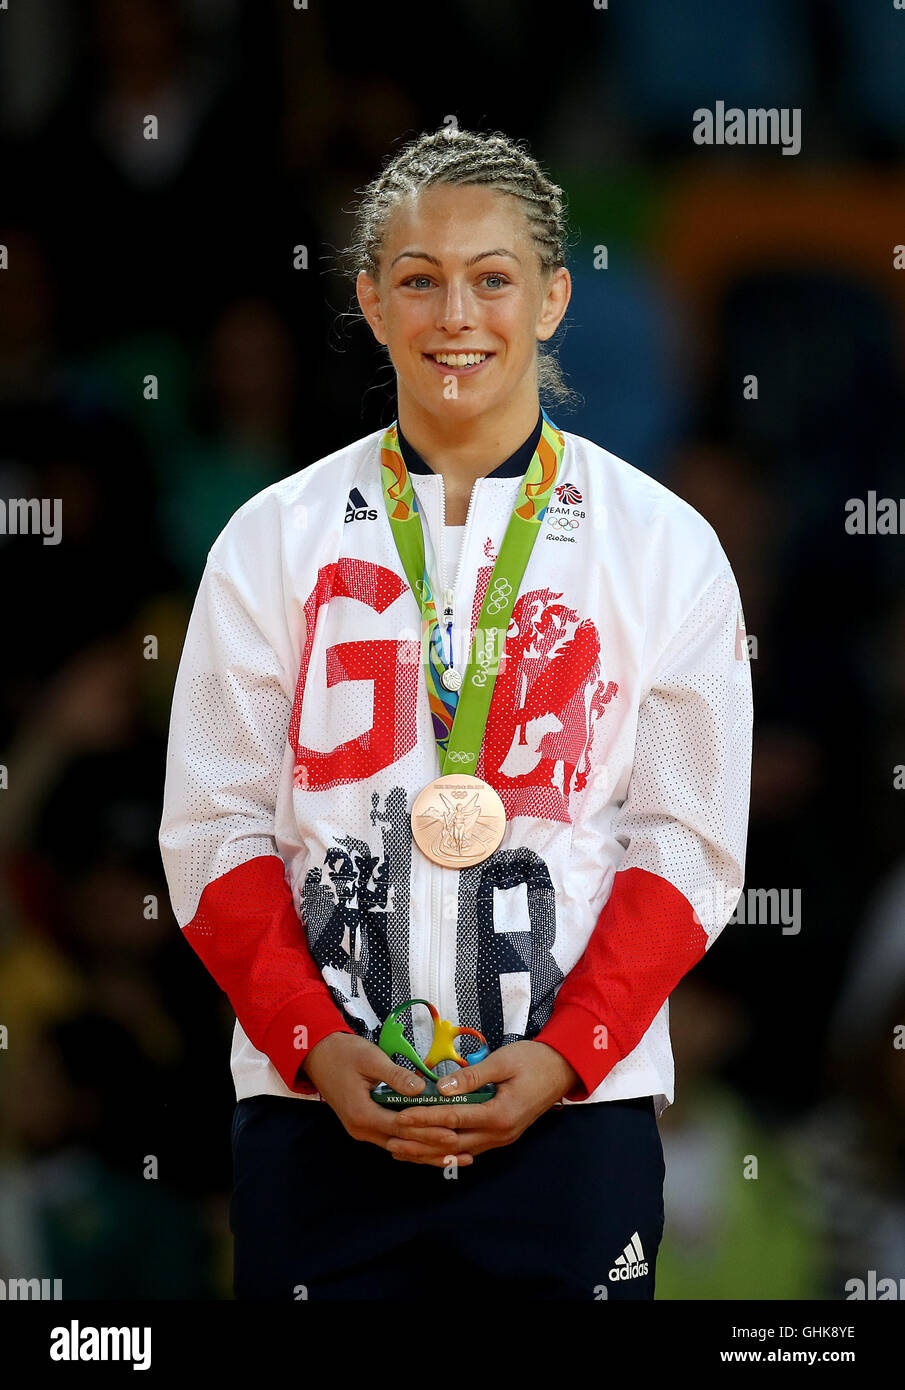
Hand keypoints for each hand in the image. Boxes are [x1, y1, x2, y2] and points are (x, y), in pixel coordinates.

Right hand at [300, 1032, 476, 1168]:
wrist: (318, 1056)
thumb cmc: (344, 1054)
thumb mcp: (370, 1059)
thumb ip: (395, 1076)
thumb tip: (421, 1089)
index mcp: (362, 1114)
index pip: (401, 1127)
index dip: (428, 1131)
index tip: (453, 1132)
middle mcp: (362, 1129)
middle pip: (403, 1144)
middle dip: (433, 1149)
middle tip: (463, 1150)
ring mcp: (363, 1130)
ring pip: (400, 1148)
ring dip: (427, 1154)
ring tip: (456, 1159)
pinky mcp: (367, 1126)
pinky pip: (394, 1141)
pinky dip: (415, 1147)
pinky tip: (434, 1152)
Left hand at [389, 1041, 579, 1163]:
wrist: (562, 1069)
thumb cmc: (533, 1060)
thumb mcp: (503, 1061)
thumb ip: (472, 1076)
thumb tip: (442, 1087)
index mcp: (500, 1114)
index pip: (453, 1119)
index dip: (424, 1118)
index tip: (400, 1117)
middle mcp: (499, 1133)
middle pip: (452, 1144)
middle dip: (420, 1142)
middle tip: (391, 1139)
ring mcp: (501, 1139)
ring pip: (458, 1151)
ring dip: (429, 1151)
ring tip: (401, 1149)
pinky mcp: (500, 1136)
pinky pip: (468, 1148)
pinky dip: (445, 1150)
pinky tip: (428, 1149)